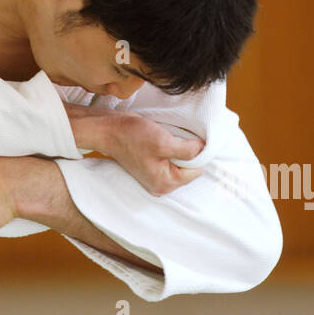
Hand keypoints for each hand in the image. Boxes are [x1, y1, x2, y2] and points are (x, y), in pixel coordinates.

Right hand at [68, 108, 203, 196]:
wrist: (110, 129)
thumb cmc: (132, 135)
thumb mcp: (163, 142)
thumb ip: (187, 150)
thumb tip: (204, 149)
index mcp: (165, 183)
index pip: (196, 170)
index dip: (194, 153)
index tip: (181, 140)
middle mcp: (161, 185)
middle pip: (189, 168)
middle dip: (185, 152)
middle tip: (171, 139)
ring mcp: (156, 177)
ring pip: (181, 162)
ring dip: (177, 149)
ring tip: (164, 139)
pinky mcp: (152, 167)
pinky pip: (171, 160)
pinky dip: (170, 149)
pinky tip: (160, 141)